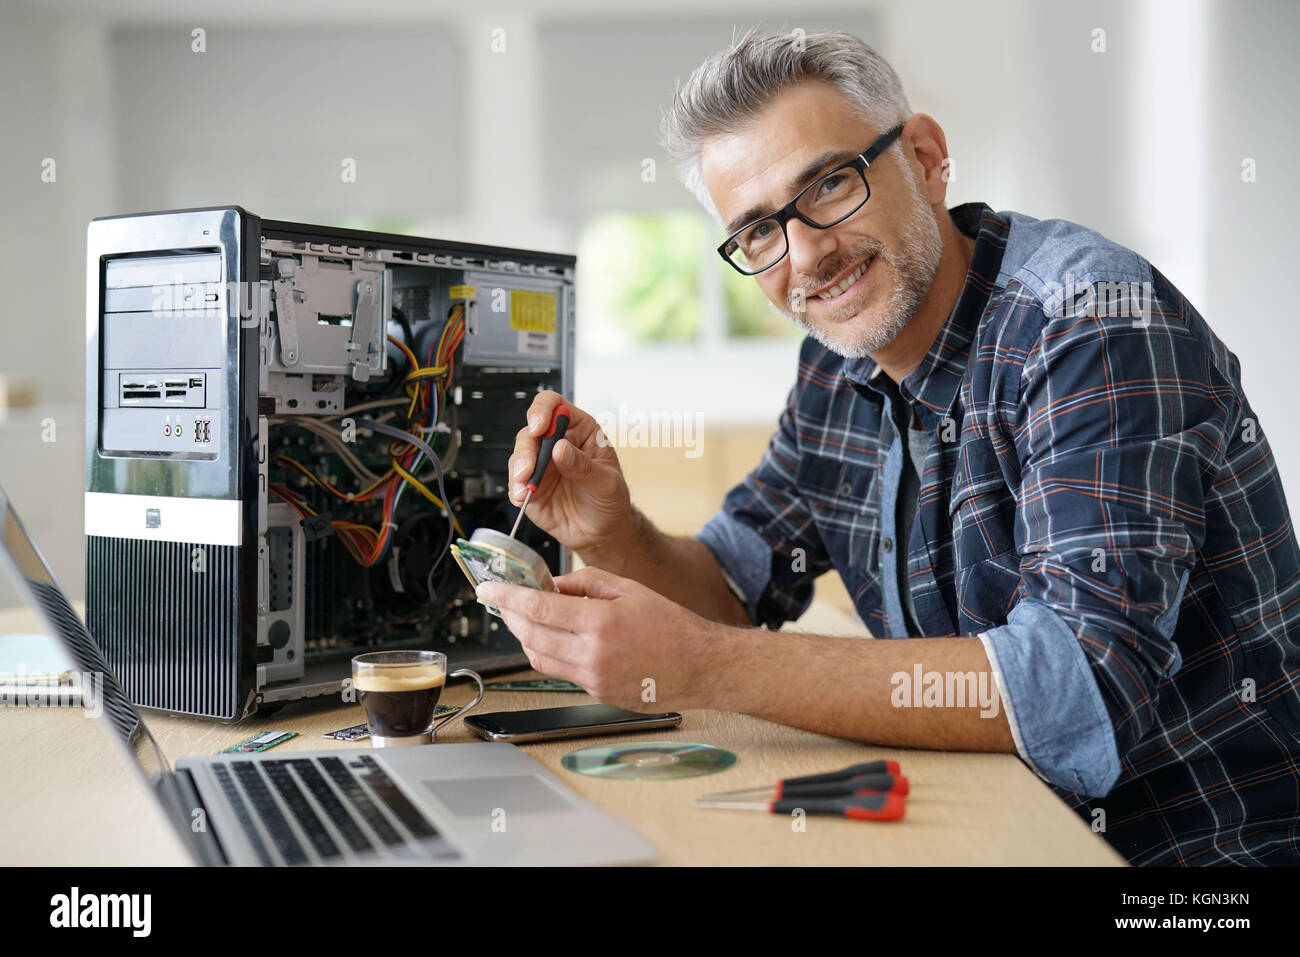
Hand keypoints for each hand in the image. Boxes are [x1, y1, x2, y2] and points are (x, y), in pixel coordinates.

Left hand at [475, 566, 726, 710]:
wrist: (700, 666)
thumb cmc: (672, 625)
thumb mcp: (629, 588)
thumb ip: (586, 583)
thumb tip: (552, 585)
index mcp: (601, 621)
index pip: (538, 607)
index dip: (506, 597)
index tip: (487, 589)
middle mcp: (593, 653)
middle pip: (530, 635)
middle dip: (510, 616)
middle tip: (502, 601)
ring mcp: (593, 678)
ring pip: (538, 658)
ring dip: (524, 637)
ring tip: (523, 618)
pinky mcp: (596, 693)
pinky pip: (559, 672)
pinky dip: (546, 653)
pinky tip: (551, 638)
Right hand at [507, 391, 631, 559]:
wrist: (602, 533)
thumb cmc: (610, 500)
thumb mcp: (606, 482)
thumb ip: (584, 466)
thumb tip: (560, 449)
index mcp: (579, 431)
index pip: (554, 406)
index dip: (543, 410)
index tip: (539, 427)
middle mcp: (556, 444)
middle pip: (531, 431)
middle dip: (527, 449)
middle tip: (529, 467)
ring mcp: (541, 465)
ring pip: (519, 455)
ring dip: (519, 469)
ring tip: (526, 486)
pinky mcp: (530, 487)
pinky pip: (515, 482)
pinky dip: (516, 488)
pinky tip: (523, 497)